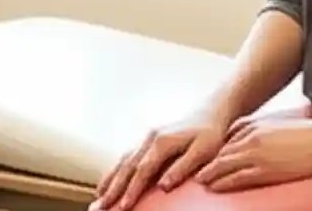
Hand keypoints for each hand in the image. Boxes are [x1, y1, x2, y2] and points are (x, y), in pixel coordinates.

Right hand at [91, 111, 231, 210]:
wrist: (211, 110)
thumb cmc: (211, 132)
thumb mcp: (204, 150)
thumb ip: (183, 167)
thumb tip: (164, 186)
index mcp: (162, 142)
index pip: (142, 170)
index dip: (132, 190)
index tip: (123, 207)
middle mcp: (150, 138)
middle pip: (127, 166)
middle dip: (113, 188)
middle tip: (101, 206)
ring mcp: (147, 138)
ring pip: (123, 160)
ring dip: (110, 179)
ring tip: (99, 197)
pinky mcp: (148, 139)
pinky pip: (127, 156)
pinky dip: (115, 170)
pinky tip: (110, 181)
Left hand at [194, 113, 311, 192]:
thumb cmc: (308, 133)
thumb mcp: (279, 125)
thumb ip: (261, 129)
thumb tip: (248, 136)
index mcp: (254, 127)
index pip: (225, 140)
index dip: (213, 151)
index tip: (203, 159)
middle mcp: (251, 139)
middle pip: (220, 152)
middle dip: (206, 163)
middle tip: (193, 172)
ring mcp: (257, 154)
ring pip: (224, 165)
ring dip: (209, 174)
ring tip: (200, 182)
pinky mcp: (266, 170)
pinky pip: (238, 178)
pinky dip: (223, 183)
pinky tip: (215, 188)